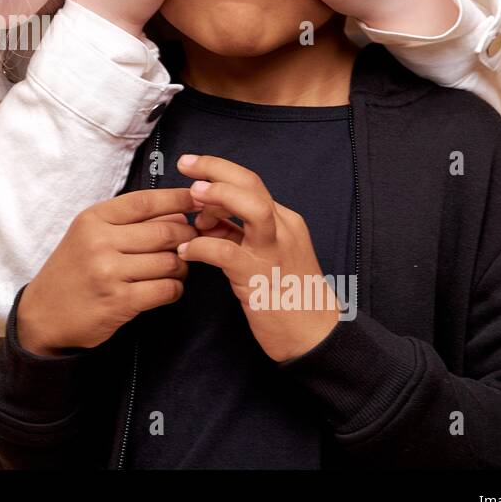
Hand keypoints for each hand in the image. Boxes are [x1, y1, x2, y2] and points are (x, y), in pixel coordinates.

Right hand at [16, 188, 199, 355]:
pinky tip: (168, 288)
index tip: (198, 199)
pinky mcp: (120, 301)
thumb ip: (126, 222)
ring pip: (170, 261)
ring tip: (178, 268)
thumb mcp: (88, 235)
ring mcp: (109, 272)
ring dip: (183, 266)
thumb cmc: (73, 271)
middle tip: (194, 242)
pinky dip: (175, 288)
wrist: (43, 315)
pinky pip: (166, 289)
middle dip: (188, 236)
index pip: (145, 201)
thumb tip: (177, 214)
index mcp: (93, 219)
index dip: (177, 199)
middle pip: (165, 231)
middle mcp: (100, 241)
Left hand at [174, 154, 340, 362]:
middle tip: (186, 165)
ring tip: (192, 198)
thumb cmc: (286, 295)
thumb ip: (236, 232)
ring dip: (218, 196)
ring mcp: (274, 251)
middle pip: (251, 184)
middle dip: (215, 169)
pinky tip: (185, 252)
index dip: (219, 171)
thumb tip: (204, 215)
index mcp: (284, 221)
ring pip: (252, 208)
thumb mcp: (263, 253)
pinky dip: (201, 247)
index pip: (250, 183)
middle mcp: (283, 229)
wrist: (315, 336)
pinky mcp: (260, 277)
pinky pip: (226, 251)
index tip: (193, 167)